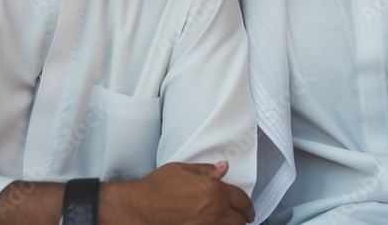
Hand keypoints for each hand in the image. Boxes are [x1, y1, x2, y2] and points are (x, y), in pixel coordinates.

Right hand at [100, 161, 254, 224]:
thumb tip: (223, 168)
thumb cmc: (156, 188)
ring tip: (228, 223)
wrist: (139, 208)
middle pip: (239, 221)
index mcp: (214, 191)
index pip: (241, 200)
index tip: (248, 210)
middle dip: (241, 219)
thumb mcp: (182, 170)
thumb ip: (206, 170)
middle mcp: (214, 211)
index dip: (247, 206)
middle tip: (241, 219)